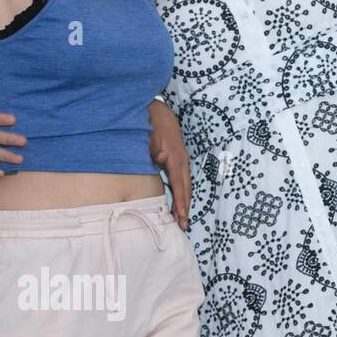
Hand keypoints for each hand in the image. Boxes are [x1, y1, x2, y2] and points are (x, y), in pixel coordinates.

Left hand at [149, 100, 190, 230]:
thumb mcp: (149, 134)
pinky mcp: (180, 159)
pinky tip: (179, 201)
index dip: (180, 200)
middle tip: (183, 225)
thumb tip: (162, 158)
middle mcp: (181, 160)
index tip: (181, 215)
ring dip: (185, 202)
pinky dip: (183, 192)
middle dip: (185, 207)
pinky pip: (183, 179)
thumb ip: (154, 148)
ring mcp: (182, 159)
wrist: (158, 111)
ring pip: (186, 184)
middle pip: (186, 187)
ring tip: (182, 218)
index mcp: (174, 156)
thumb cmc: (151, 124)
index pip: (178, 183)